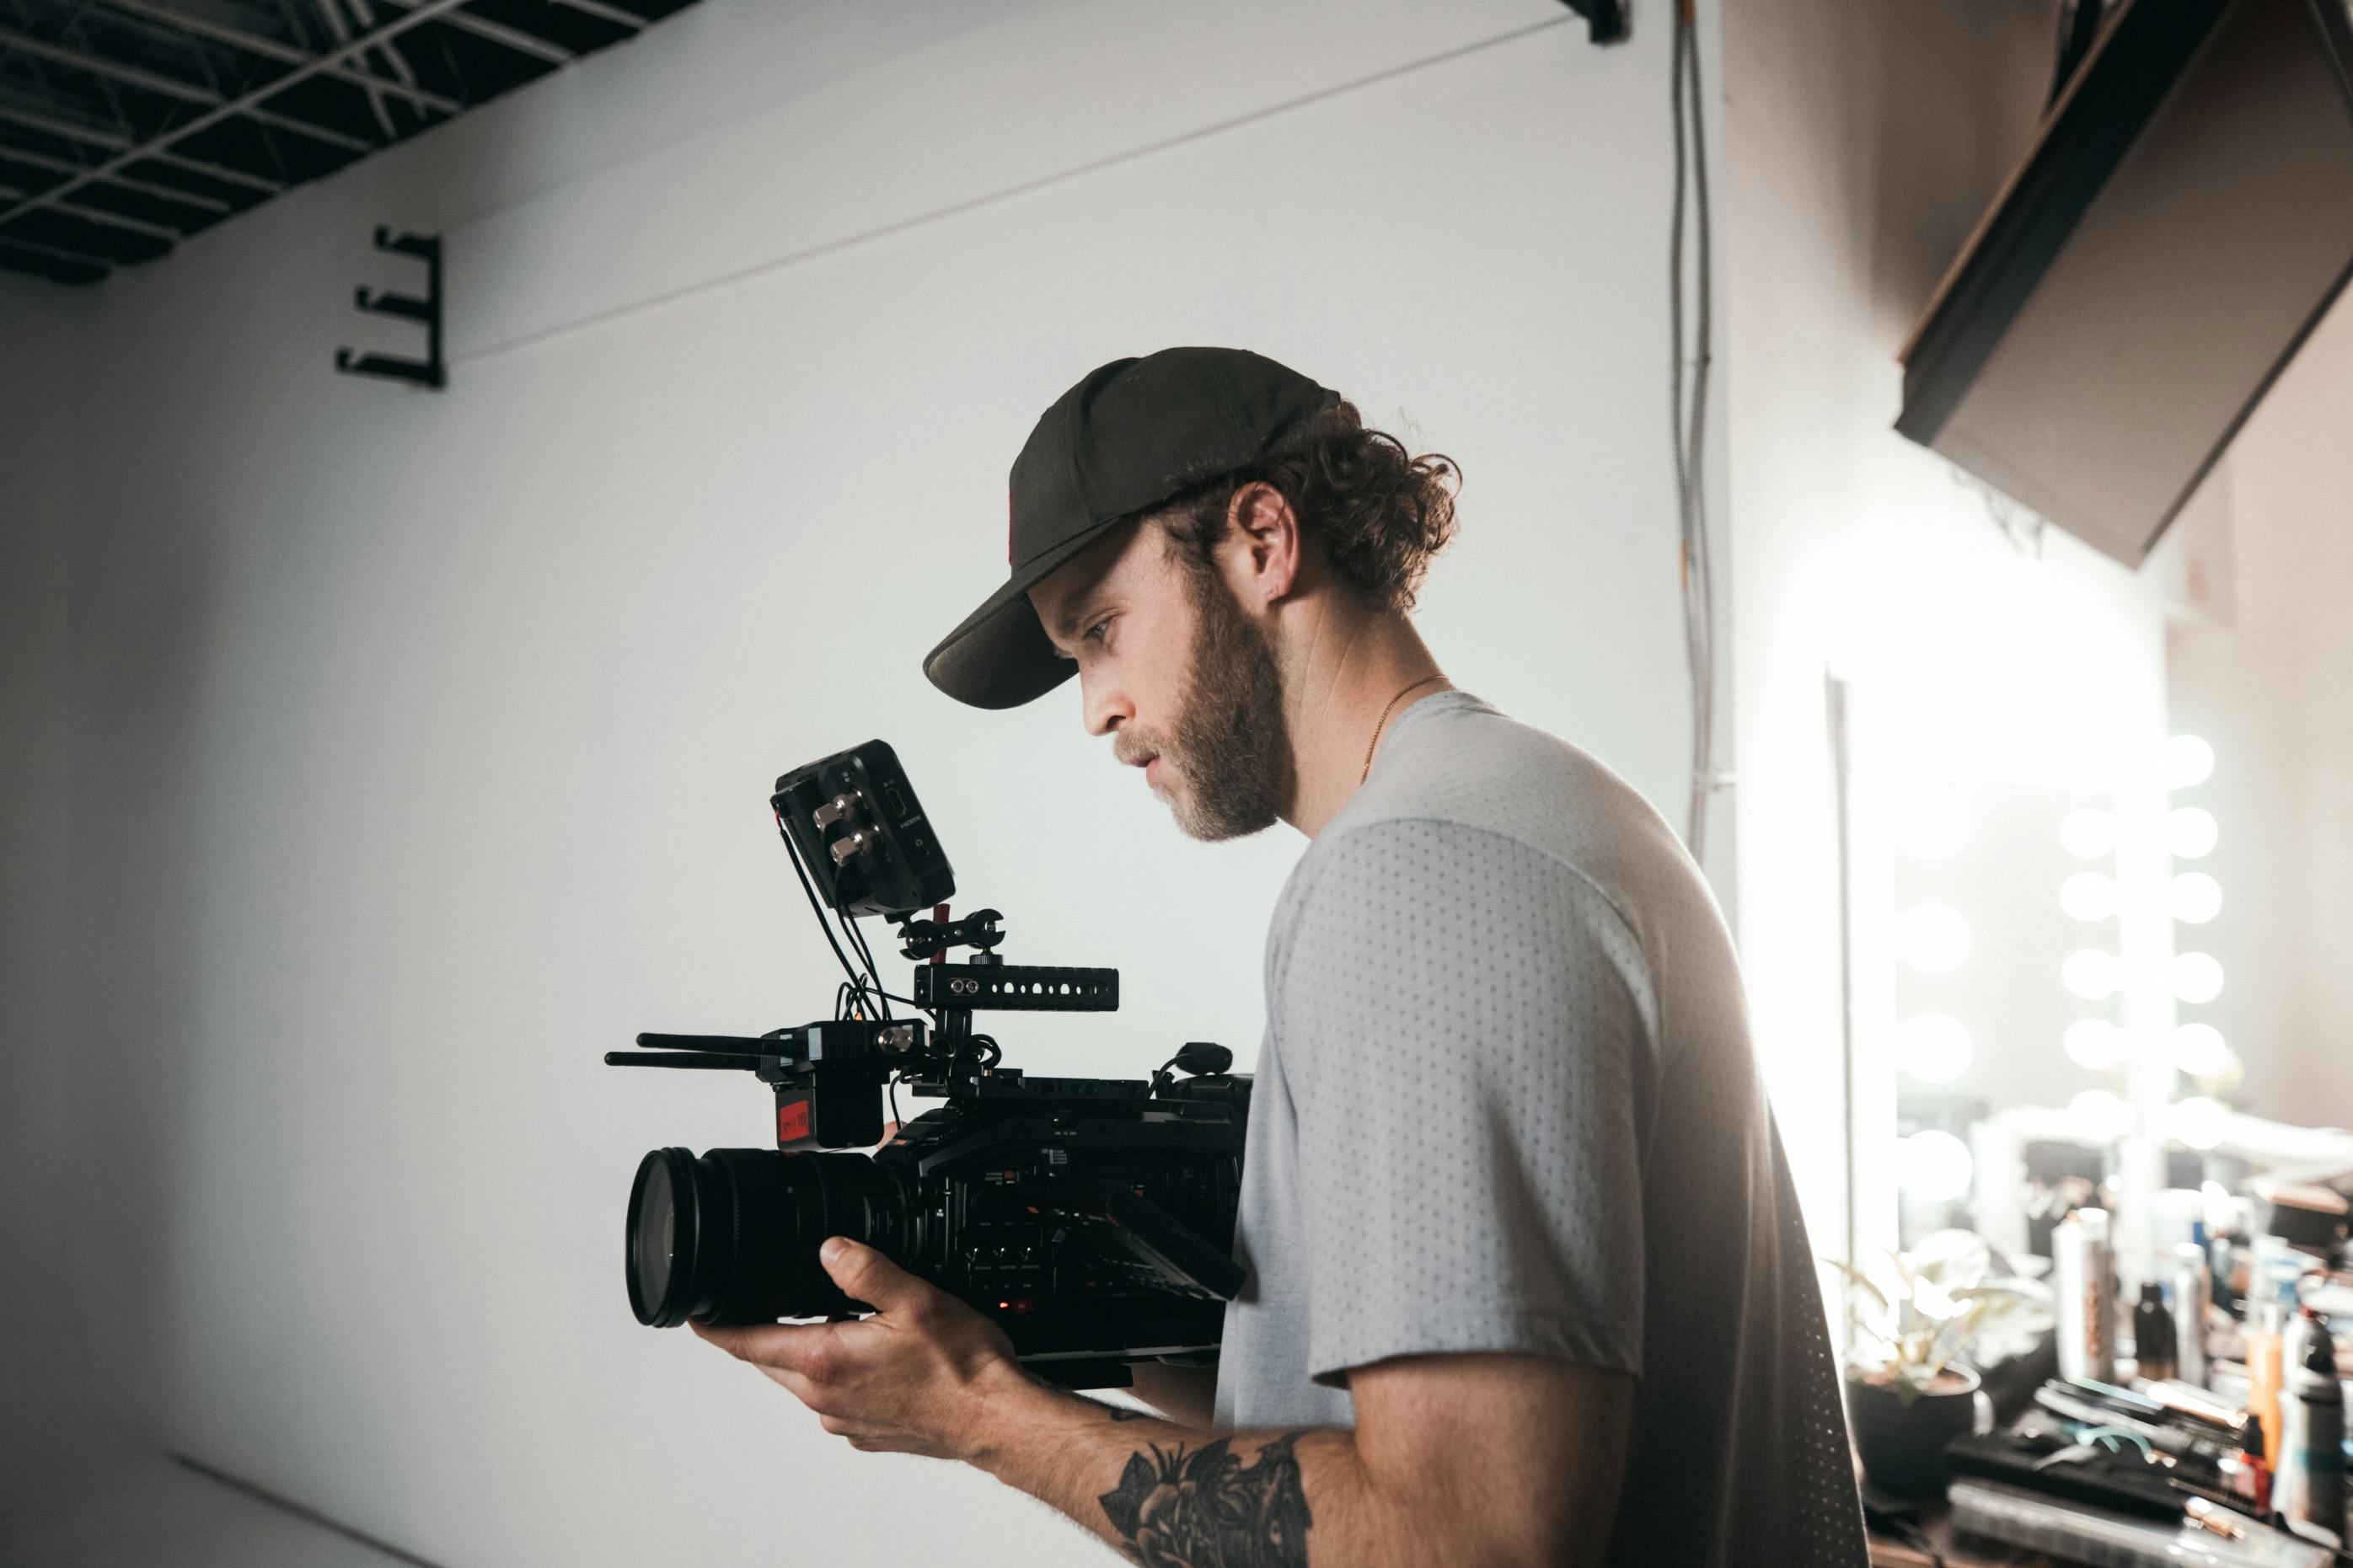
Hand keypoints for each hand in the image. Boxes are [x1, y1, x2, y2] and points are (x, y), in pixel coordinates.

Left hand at [692, 1237, 1023, 1461]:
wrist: (994, 1418)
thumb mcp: (914, 1298)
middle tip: (767, 1304)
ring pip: (802, 1381)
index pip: (747, 1344)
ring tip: (832, 1322)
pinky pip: (833, 1399)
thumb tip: (830, 1248)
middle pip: (770, 1363)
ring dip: (806, 1353)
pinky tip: (870, 1357)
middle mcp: (825, 1399)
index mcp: (826, 1362)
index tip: (695, 1315)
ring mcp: (844, 1420)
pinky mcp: (865, 1432)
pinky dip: (837, 1376)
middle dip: (763, 1334)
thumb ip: (865, 1268)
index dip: (714, 1327)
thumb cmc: (961, 1368)